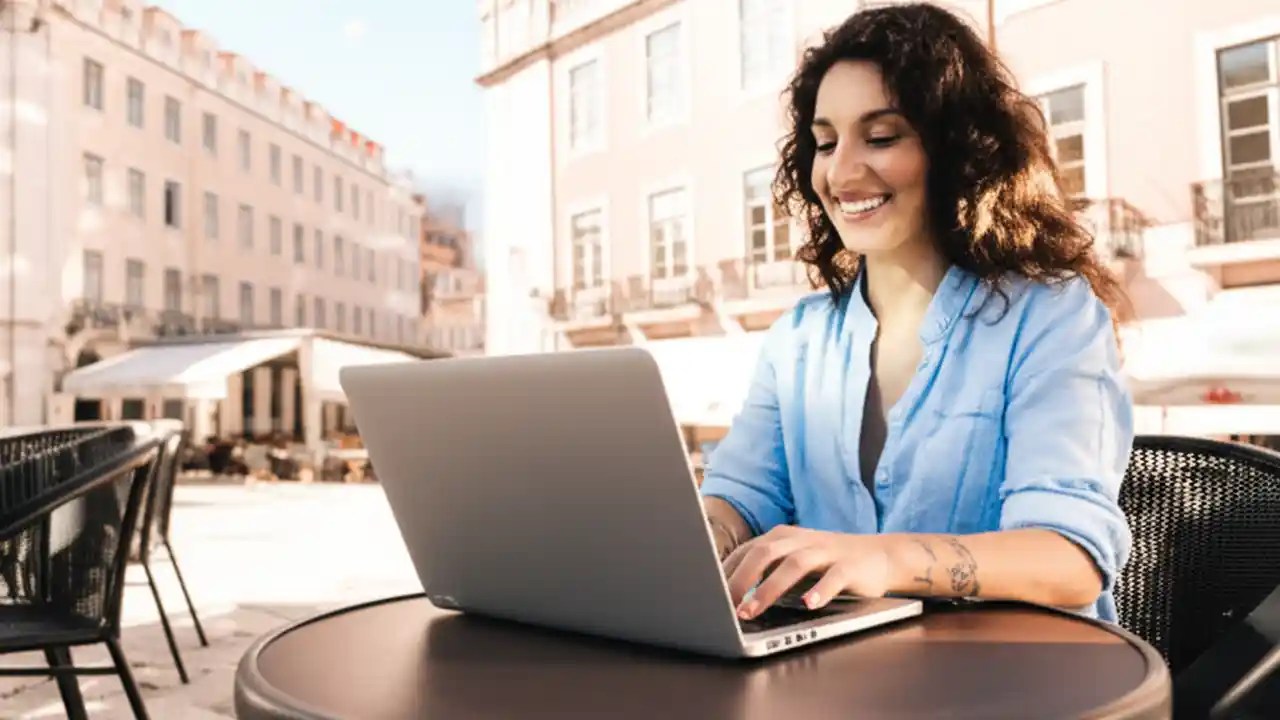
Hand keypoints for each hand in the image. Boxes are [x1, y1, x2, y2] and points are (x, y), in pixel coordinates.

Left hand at [722, 525, 892, 619]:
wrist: (880, 555)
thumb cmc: (827, 563)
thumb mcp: (792, 561)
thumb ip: (765, 570)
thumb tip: (726, 594)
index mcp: (782, 537)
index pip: (746, 551)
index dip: (725, 573)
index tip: (707, 595)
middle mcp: (801, 540)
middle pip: (764, 553)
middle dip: (741, 580)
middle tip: (725, 606)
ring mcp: (826, 551)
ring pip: (794, 565)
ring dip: (769, 589)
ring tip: (753, 610)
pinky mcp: (850, 566)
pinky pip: (833, 577)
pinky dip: (819, 591)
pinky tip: (807, 605)